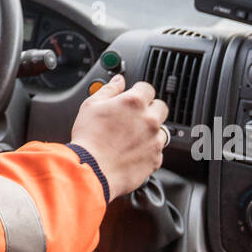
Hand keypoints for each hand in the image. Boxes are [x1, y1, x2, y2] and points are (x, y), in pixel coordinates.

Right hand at [69, 74, 168, 198]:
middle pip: (160, 107)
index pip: (147, 88)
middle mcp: (149, 120)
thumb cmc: (89, 139)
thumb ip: (109, 89)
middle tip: (134, 117)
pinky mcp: (156, 159)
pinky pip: (157, 150)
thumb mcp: (91, 105)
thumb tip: (118, 80)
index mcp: (134, 102)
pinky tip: (132, 152)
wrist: (92, 171)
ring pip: (161, 130)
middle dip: (150, 109)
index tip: (133, 97)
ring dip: (151, 131)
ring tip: (131, 137)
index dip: (138, 91)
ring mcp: (155, 140)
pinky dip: (149, 150)